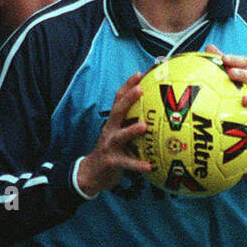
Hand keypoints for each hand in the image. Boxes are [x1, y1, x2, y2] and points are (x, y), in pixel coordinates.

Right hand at [75, 72, 152, 197]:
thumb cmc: (112, 151)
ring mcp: (110, 146)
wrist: (92, 173)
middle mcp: (110, 130)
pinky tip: (149, 166)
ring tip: (144, 126)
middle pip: (117, 111)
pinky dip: (137, 164)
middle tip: (140, 89)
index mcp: (113, 122)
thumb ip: (132, 124)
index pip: (118, 99)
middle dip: (128, 99)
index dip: (127, 85)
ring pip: (120, 136)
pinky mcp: (112, 162)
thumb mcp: (119, 134)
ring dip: (131, 130)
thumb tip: (155, 116)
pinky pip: (126, 163)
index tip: (140, 73)